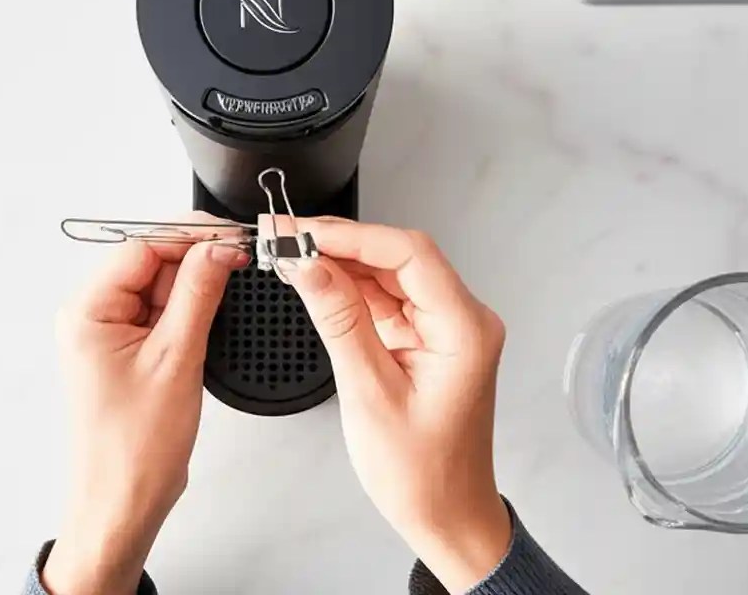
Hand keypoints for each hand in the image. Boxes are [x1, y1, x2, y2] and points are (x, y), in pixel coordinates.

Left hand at [44, 219, 248, 594]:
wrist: (124, 501)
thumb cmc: (134, 448)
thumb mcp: (177, 358)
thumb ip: (198, 293)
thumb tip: (218, 249)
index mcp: (87, 312)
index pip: (141, 247)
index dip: (188, 236)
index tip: (230, 236)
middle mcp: (90, 318)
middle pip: (149, 262)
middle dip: (194, 260)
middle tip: (239, 260)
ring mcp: (107, 336)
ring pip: (157, 287)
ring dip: (192, 287)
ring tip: (226, 296)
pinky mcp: (125, 353)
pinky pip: (158, 314)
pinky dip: (186, 311)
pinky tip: (208, 320)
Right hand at [281, 218, 510, 592]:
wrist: (445, 515)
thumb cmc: (422, 475)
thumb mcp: (369, 394)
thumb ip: (339, 321)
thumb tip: (309, 266)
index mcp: (464, 330)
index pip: (407, 254)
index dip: (350, 235)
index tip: (302, 231)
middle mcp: (462, 321)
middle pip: (398, 257)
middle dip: (338, 243)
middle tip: (283, 237)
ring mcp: (444, 329)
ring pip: (388, 275)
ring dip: (338, 263)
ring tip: (288, 255)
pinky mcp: (426, 339)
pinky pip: (386, 300)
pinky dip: (349, 290)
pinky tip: (315, 282)